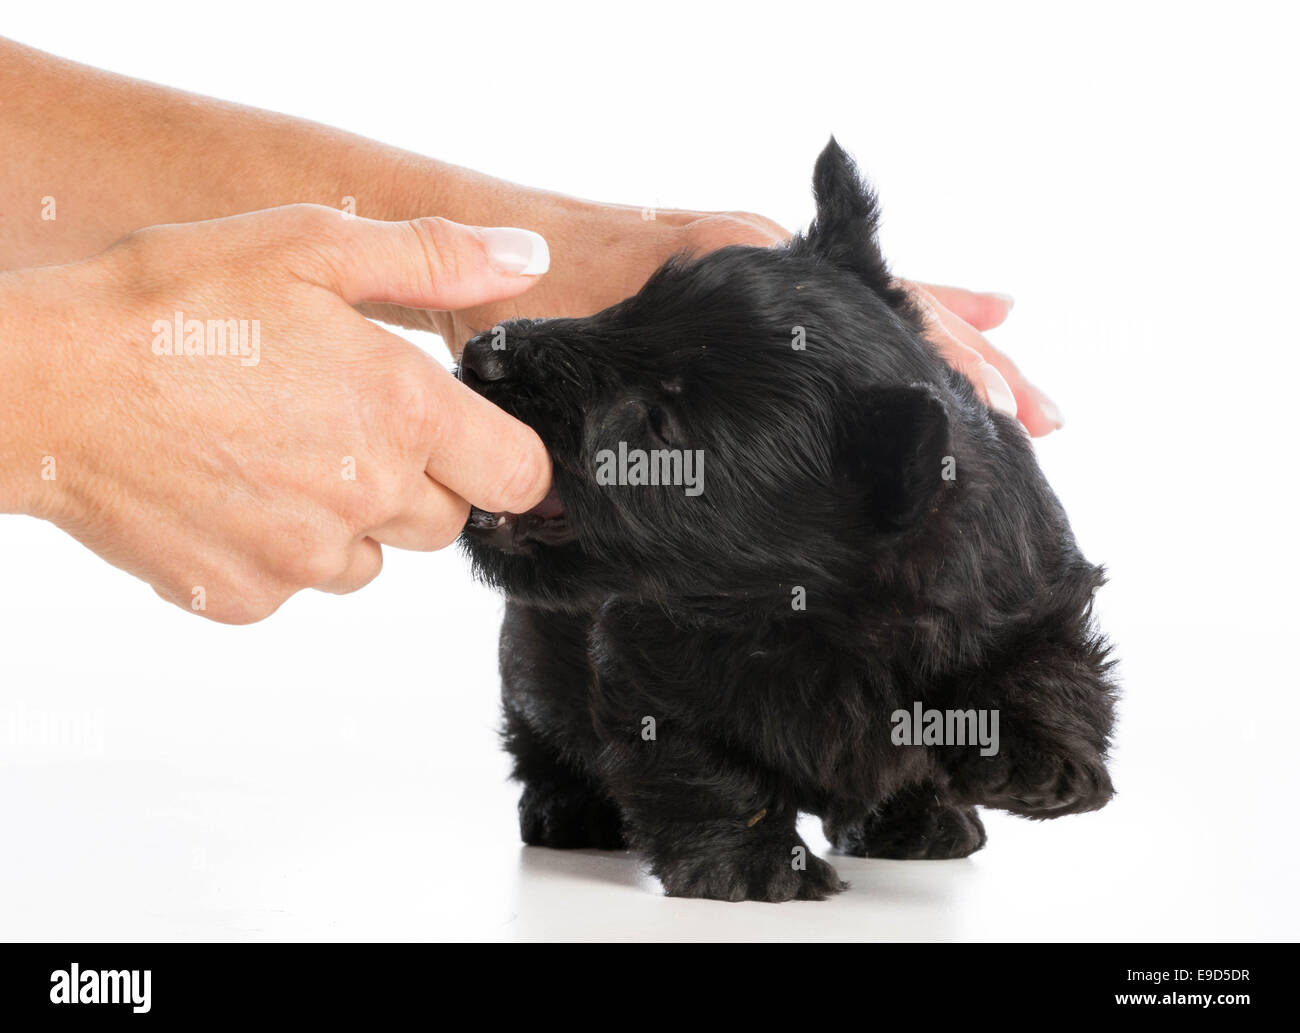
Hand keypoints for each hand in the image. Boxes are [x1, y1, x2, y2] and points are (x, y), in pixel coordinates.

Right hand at [0, 206, 553, 622]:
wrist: (43, 386)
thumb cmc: (172, 305)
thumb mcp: (310, 244)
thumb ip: (435, 258)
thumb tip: (527, 259)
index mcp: (402, 412)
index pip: (519, 475)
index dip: (504, 455)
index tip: (470, 437)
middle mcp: (368, 498)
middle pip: (446, 518)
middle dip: (417, 478)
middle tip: (342, 421)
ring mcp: (305, 559)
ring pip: (373, 557)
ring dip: (349, 518)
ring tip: (276, 450)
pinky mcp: (247, 598)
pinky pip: (297, 583)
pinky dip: (278, 547)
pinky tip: (229, 489)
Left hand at [368, 199, 1060, 437]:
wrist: (474, 246)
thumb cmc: (515, 290)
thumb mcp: (568, 342)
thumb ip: (612, 388)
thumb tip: (628, 483)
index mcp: (742, 260)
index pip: (867, 307)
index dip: (941, 359)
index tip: (1000, 411)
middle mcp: (760, 254)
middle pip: (892, 304)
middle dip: (969, 360)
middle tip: (1041, 415)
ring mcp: (753, 264)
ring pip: (869, 304)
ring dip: (940, 346)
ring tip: (1009, 392)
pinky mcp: (735, 279)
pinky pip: (823, 301)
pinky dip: (879, 320)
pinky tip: (907, 344)